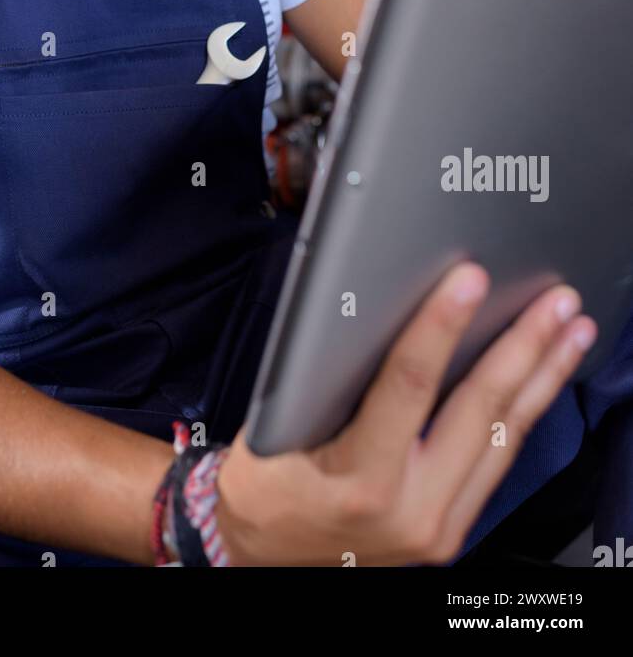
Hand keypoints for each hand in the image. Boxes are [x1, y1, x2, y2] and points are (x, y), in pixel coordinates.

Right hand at [216, 263, 595, 565]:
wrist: (265, 553)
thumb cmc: (266, 481)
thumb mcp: (279, 426)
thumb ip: (330, 379)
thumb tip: (377, 309)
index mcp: (360, 484)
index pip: (408, 388)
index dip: (441, 327)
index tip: (470, 281)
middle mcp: (411, 512)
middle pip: (478, 412)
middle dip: (523, 348)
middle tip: (555, 302)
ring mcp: (439, 527)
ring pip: (504, 437)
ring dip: (543, 377)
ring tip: (571, 331)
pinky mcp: (452, 529)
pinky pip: (498, 459)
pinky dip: (525, 411)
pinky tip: (543, 378)